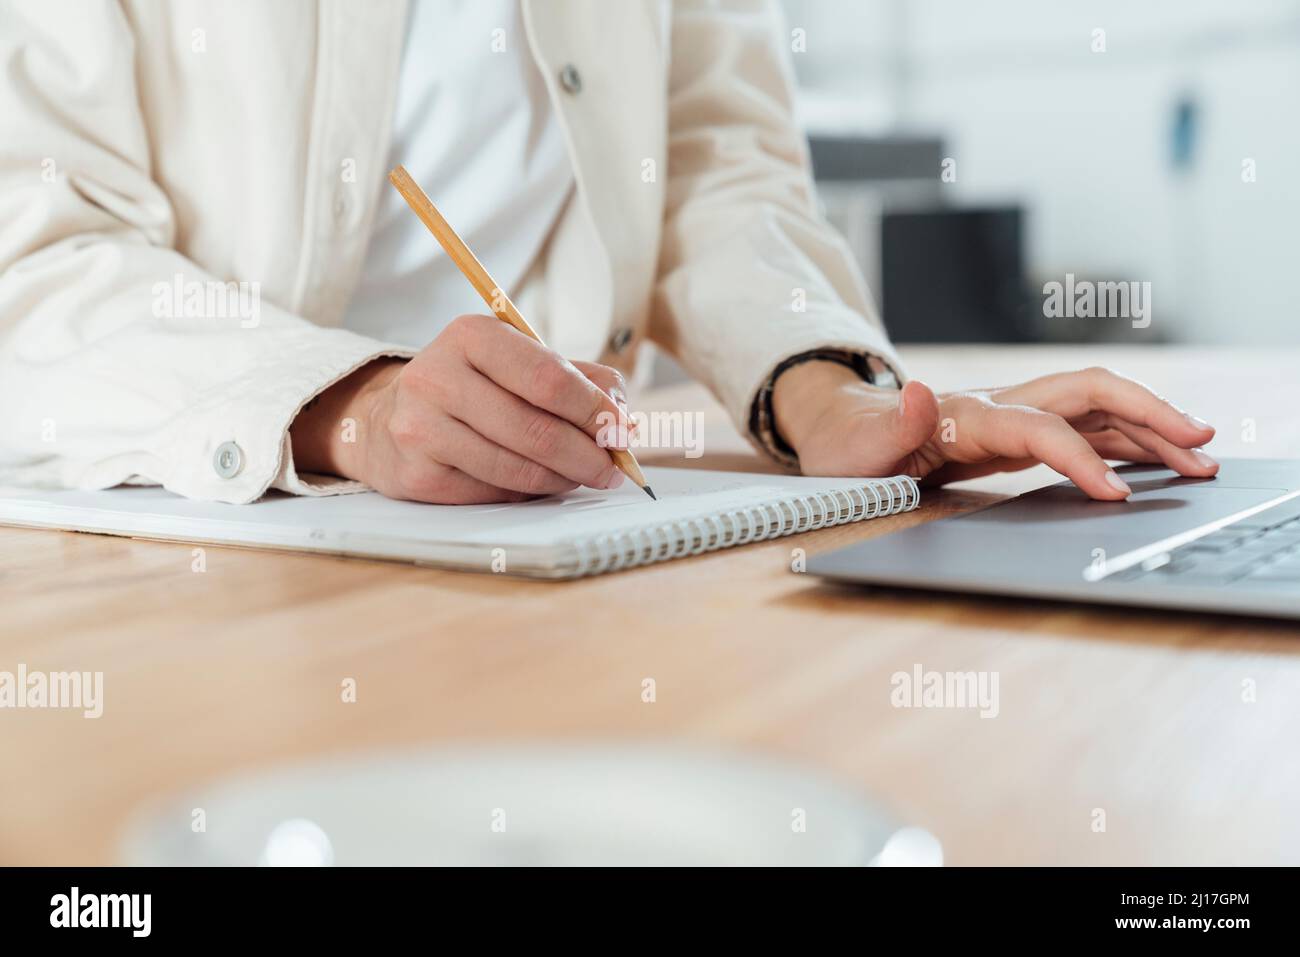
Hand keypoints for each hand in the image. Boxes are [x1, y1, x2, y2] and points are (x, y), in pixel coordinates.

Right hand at [291, 314, 631, 502]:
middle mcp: (437, 377)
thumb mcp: (516, 362)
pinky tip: (537, 482)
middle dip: (587, 454)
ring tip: (581, 476)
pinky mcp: (417, 473)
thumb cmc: (470, 388)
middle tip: (612, 468)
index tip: (620, 430)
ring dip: (563, 478)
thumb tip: (623, 418)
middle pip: (536, 429)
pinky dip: (528, 491)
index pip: (547, 377)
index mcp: (470, 336)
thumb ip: (576, 379)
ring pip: (517, 467)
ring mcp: (421, 428)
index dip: (594, 410)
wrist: (386, 418)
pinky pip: (493, 492)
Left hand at [772, 362, 1217, 499]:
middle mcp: (999, 405)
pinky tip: (1154, 462)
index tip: (1116, 495)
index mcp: (966, 413)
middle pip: (1089, 393)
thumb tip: (917, 392)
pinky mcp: (1016, 432)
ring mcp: (1012, 415)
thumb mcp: (858, 445)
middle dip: (1148, 413)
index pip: (1040, 427)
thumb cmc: (851, 446)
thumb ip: (891, 425)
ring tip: (1199, 461)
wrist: (845, 431)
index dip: (1080, 457)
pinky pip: (1082, 430)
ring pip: (1096, 411)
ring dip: (1150, 430)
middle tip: (1201, 446)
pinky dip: (1124, 442)